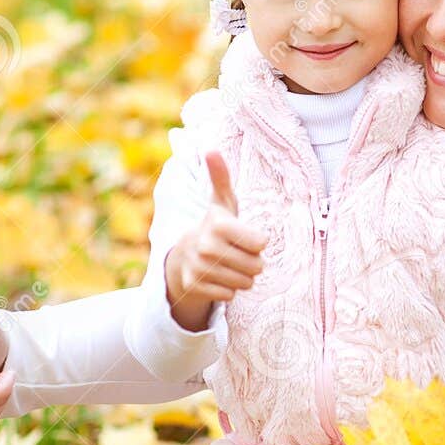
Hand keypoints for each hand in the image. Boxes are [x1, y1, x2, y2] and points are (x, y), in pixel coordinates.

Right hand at [163, 149, 267, 331]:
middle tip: (238, 253)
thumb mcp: (222, 203)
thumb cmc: (215, 227)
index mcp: (218, 224)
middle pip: (256, 266)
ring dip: (243, 277)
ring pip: (246, 282)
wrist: (184, 256)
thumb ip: (221, 177)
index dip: (259, 242)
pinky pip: (231, 295)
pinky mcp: (196, 287)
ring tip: (229, 264)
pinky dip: (229, 289)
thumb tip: (211, 149)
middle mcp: (206, 246)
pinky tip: (219, 277)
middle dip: (253, 262)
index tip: (248, 236)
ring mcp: (199, 268)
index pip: (261, 243)